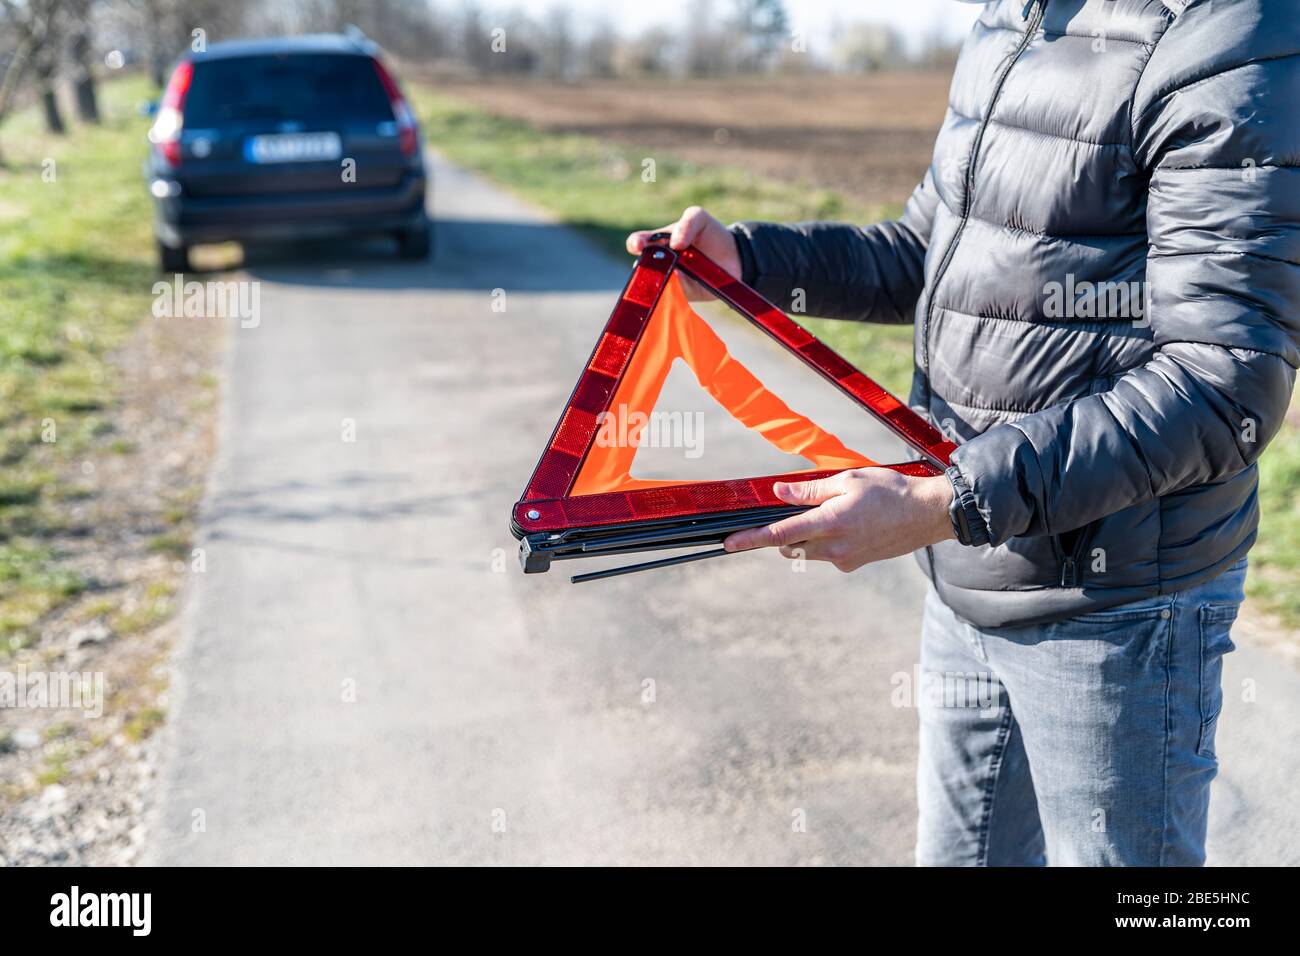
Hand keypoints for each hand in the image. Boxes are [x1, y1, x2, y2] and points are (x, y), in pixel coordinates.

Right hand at [626, 206, 740, 300]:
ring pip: (656, 285)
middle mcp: (658, 262)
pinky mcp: (681, 296)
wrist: (733, 258)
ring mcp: (669, 281)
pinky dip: (673, 296)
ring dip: (660, 283)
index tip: (638, 245)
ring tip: (674, 276)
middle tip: (649, 265)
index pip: (639, 242)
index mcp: (658, 241)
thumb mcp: (699, 219)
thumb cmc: (710, 234)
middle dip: (643, 267)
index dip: (636, 243)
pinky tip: (678, 291)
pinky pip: (672, 298)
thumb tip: (675, 244)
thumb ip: (688, 223)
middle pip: (643, 268)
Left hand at [723, 469, 955, 571]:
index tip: (728, 543)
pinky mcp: (852, 564)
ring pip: (806, 551)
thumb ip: (810, 492)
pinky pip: (826, 555)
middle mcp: (834, 547)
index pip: (779, 534)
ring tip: (831, 512)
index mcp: (829, 523)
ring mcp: (844, 559)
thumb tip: (778, 493)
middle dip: (782, 532)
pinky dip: (825, 541)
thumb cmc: (889, 491)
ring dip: (804, 536)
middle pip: (789, 545)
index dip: (751, 539)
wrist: (926, 515)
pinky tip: (849, 524)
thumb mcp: (847, 480)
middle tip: (795, 510)